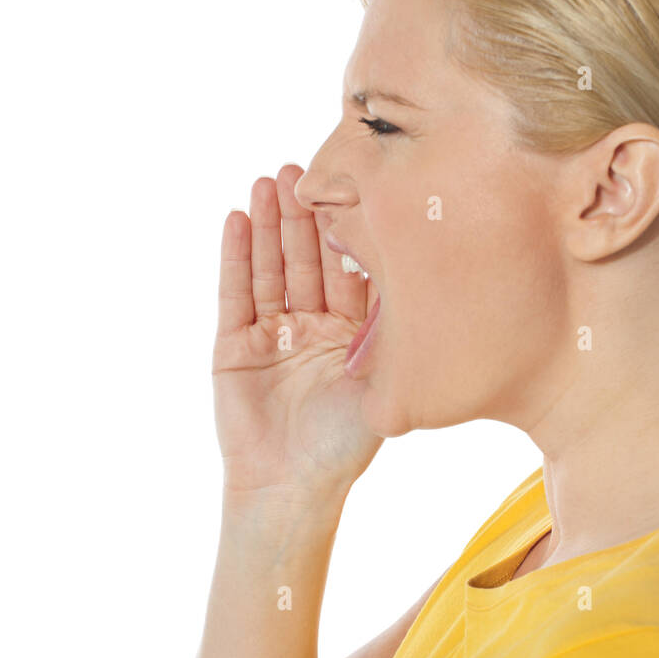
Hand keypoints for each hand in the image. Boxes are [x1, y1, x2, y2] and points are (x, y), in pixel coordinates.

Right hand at [212, 165, 383, 497]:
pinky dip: (235, 257)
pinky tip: (237, 219)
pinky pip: (234, 293)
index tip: (350, 188)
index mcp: (350, 335)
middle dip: (304, 215)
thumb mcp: (381, 382)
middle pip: (306, 259)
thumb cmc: (343, 446)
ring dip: (268, 225)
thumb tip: (425, 271)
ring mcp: (271, 334)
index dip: (346, 230)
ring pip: (270, 268)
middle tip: (303, 169)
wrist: (291, 488)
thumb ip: (391, 332)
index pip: (348, 270)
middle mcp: (311, 327)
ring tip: (268, 180)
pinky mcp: (233, 346)